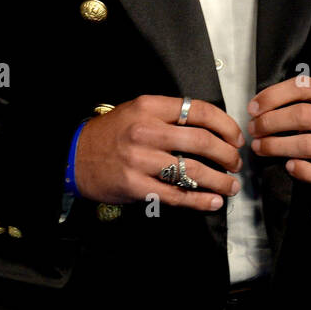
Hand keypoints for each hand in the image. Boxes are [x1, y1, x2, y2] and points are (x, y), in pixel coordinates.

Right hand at [74, 95, 243, 211]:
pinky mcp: (136, 186)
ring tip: (231, 185)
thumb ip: (169, 115)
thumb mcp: (136, 111)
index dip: (225, 125)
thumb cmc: (110, 134)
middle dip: (227, 154)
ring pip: (193, 170)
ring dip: (219, 180)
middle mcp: (146, 131)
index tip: (235, 137)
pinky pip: (176, 195)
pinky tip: (213, 202)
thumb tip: (210, 128)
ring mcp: (140, 160)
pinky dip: (200, 200)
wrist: (74, 156)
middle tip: (235, 162)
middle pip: (202, 141)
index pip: (199, 111)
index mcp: (149, 107)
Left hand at [247, 76, 310, 199]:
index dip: (273, 96)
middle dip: (270, 122)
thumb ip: (302, 102)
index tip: (254, 108)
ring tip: (260, 147)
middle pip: (301, 115)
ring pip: (306, 144)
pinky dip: (299, 170)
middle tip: (254, 130)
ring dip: (275, 146)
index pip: (302, 87)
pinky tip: (288, 166)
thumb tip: (260, 106)